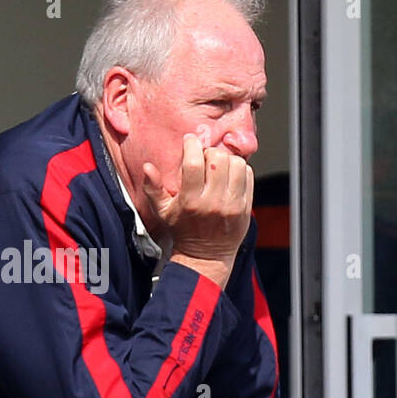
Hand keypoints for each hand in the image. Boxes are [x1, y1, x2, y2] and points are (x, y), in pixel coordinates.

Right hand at [141, 134, 252, 288]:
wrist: (206, 256)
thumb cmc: (182, 230)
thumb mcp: (162, 212)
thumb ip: (152, 188)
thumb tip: (147, 167)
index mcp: (190, 201)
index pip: (193, 163)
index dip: (191, 145)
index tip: (189, 141)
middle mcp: (213, 202)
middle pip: (217, 159)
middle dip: (209, 152)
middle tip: (204, 158)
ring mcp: (232, 204)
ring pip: (236, 164)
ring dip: (226, 160)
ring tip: (218, 166)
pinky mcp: (246, 207)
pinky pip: (248, 175)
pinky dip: (240, 169)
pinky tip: (229, 175)